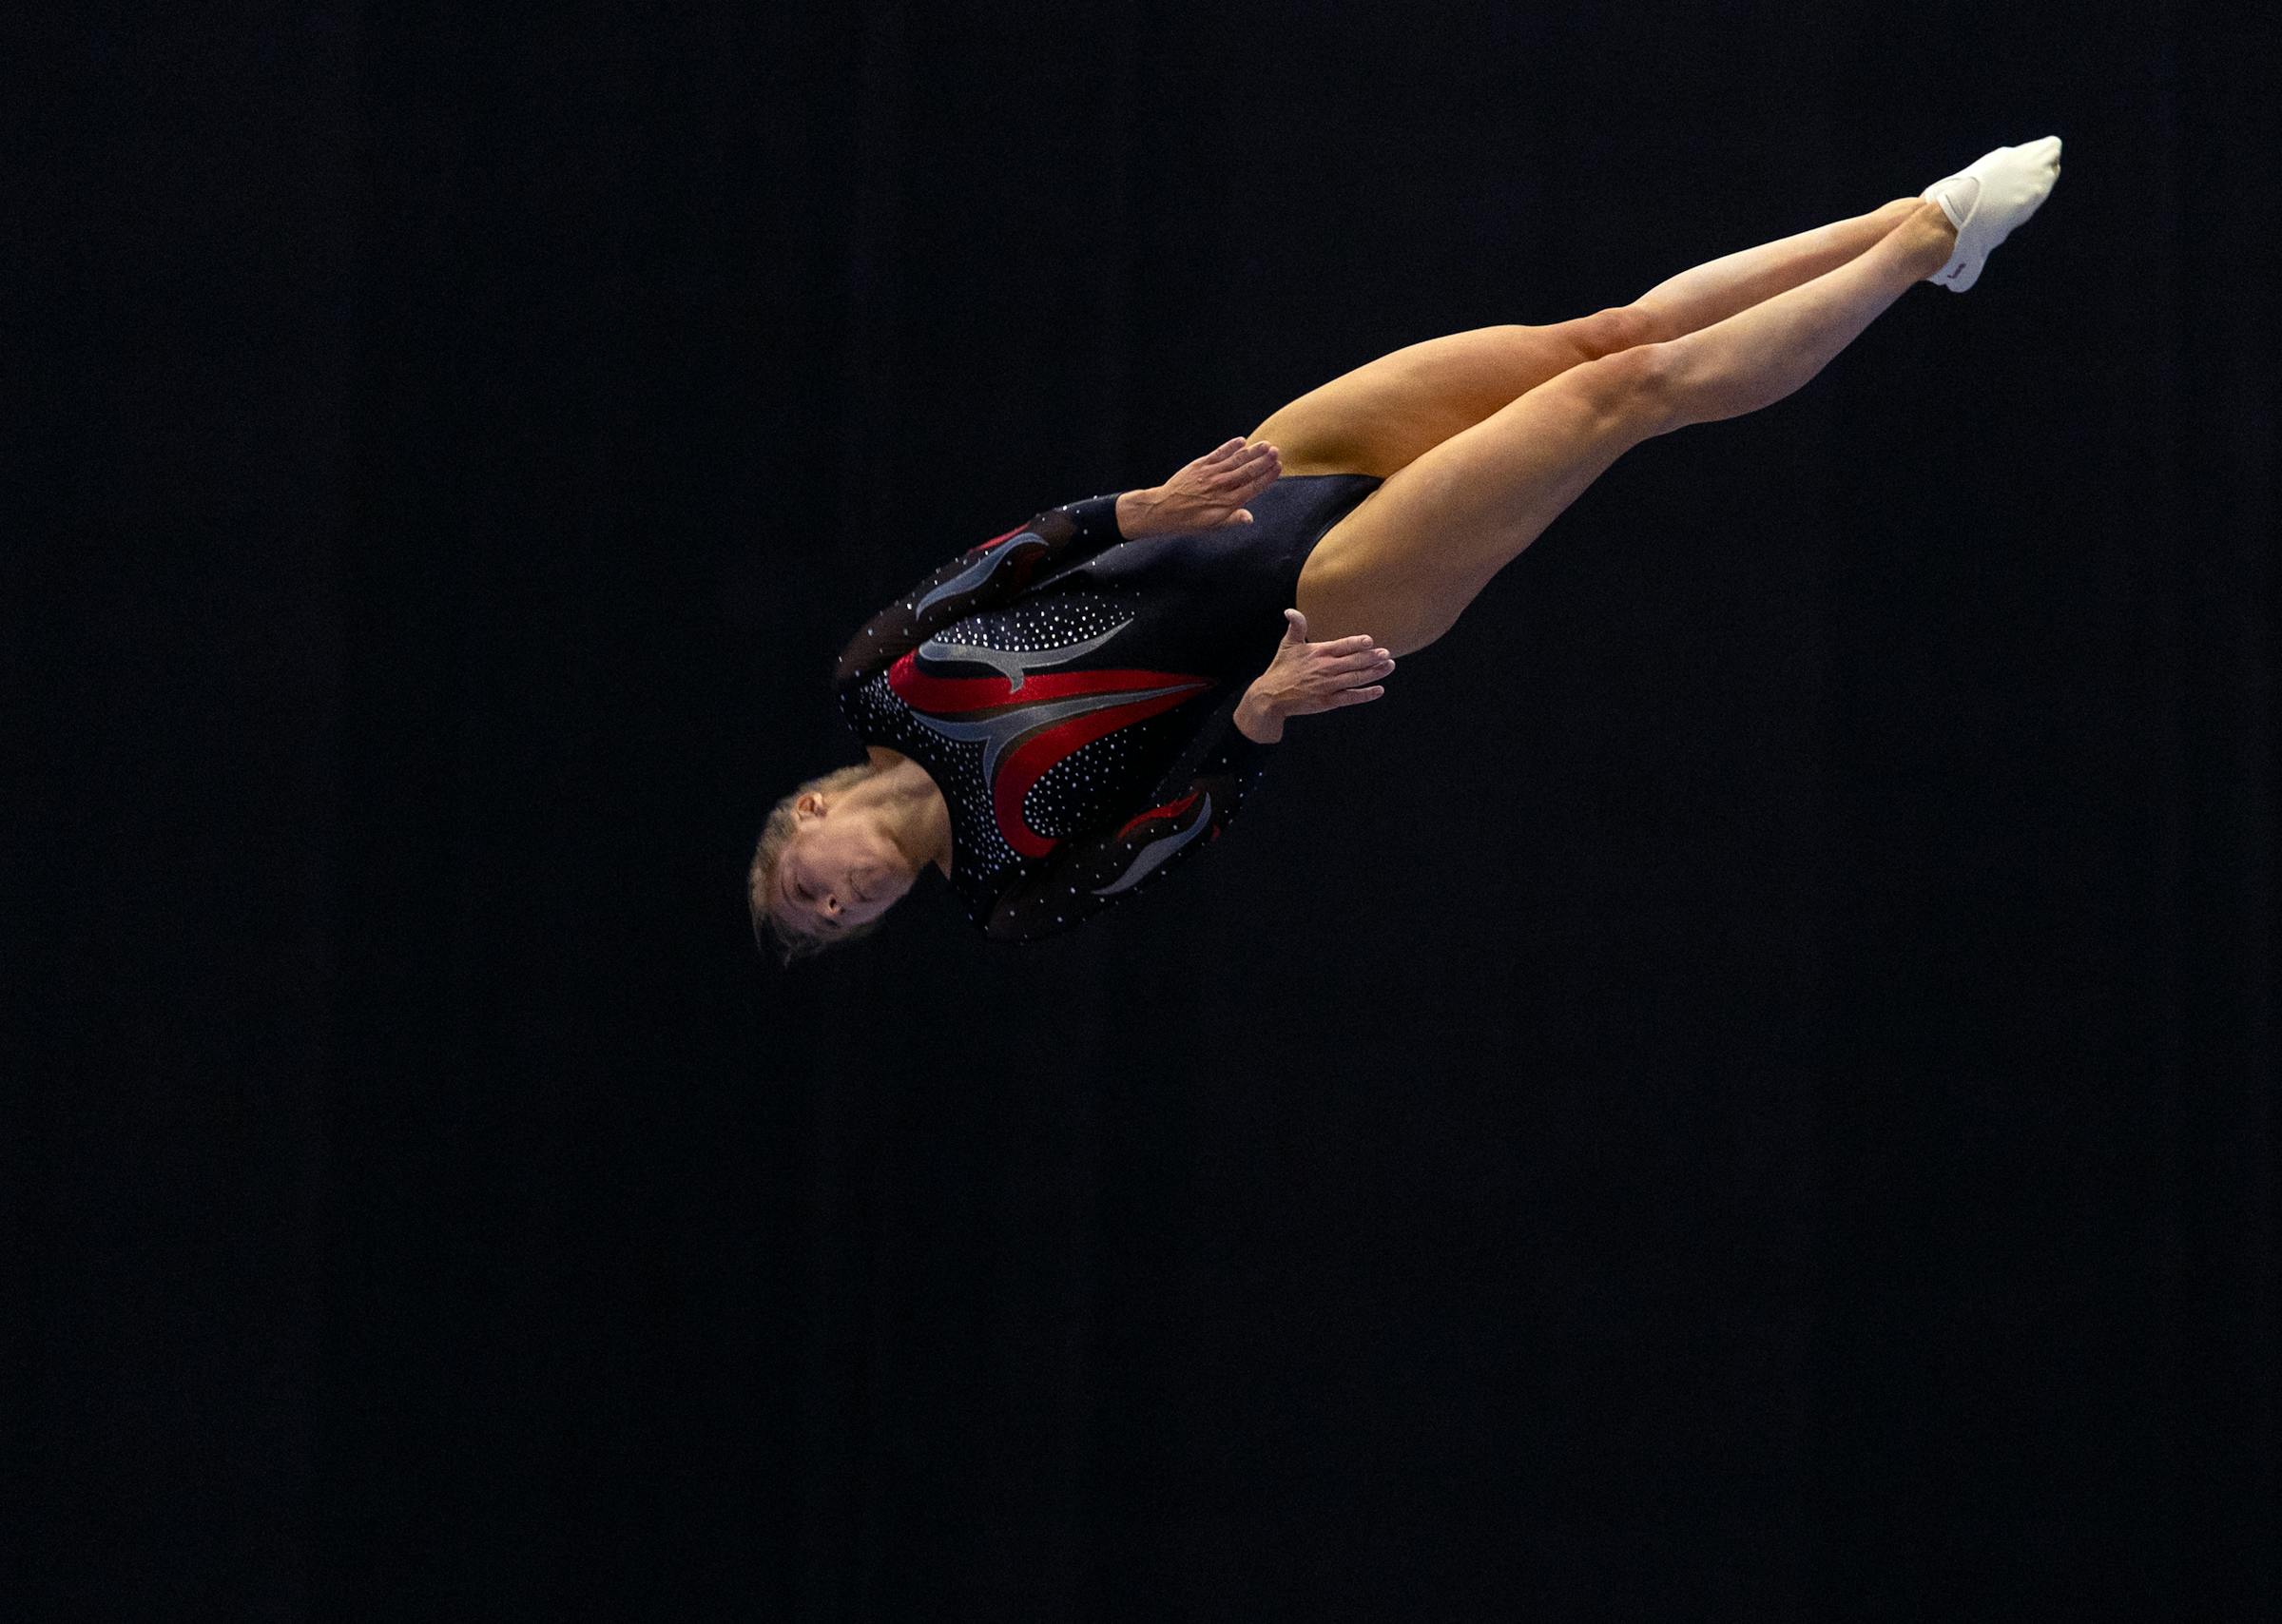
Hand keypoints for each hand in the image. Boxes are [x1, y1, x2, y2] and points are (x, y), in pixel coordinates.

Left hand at [1127, 437, 1282, 535]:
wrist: (1164, 509)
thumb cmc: (1189, 521)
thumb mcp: (1212, 526)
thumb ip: (1233, 519)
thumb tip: (1250, 518)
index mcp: (1227, 503)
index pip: (1253, 487)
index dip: (1267, 477)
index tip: (1278, 468)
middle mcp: (1222, 486)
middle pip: (1248, 471)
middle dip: (1263, 461)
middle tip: (1276, 452)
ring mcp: (1211, 474)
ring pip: (1236, 460)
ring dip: (1252, 452)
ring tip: (1266, 445)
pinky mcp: (1200, 465)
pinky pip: (1218, 453)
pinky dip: (1230, 447)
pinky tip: (1241, 441)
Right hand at [1233, 609, 1394, 741]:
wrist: (1271, 696)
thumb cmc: (1281, 668)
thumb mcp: (1288, 644)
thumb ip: (1296, 625)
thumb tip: (1290, 610)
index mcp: (1319, 652)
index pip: (1343, 645)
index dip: (1358, 643)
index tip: (1371, 641)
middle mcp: (1326, 668)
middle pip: (1355, 662)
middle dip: (1373, 657)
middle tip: (1387, 654)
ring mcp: (1328, 686)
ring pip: (1357, 678)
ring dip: (1375, 672)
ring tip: (1389, 666)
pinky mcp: (1328, 701)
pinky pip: (1351, 697)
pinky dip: (1366, 694)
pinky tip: (1379, 690)